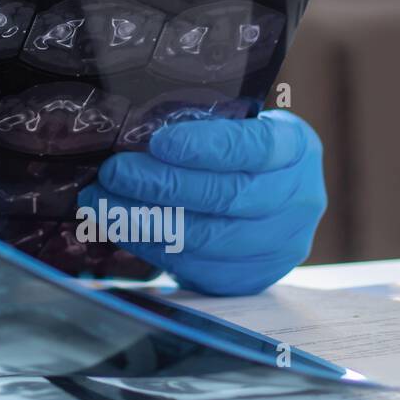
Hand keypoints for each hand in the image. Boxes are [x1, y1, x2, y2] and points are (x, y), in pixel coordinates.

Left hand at [78, 110, 325, 295]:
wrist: (266, 194)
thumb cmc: (235, 148)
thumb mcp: (231, 122)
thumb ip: (196, 123)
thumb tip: (132, 129)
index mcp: (295, 147)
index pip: (254, 147)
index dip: (206, 147)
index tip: (160, 143)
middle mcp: (299, 199)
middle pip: (227, 197)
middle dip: (160, 185)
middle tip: (113, 173)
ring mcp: (280, 245)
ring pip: (208, 239)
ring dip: (144, 220)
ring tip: (101, 202)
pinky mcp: (253, 278)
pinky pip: (196, 267)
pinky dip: (151, 245)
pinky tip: (120, 226)